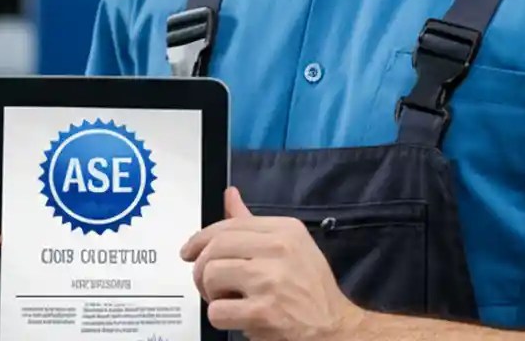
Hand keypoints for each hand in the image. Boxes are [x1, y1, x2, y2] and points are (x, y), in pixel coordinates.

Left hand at [180, 188, 365, 340]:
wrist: (335, 328)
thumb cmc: (312, 289)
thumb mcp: (291, 247)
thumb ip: (254, 224)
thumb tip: (230, 196)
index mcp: (286, 230)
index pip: (229, 224)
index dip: (200, 238)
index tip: (189, 251)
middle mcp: (279, 249)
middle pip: (214, 248)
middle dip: (202, 269)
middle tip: (209, 284)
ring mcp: (270, 280)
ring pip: (211, 276)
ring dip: (212, 294)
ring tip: (229, 300)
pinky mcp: (263, 312)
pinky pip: (217, 311)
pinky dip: (221, 318)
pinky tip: (238, 318)